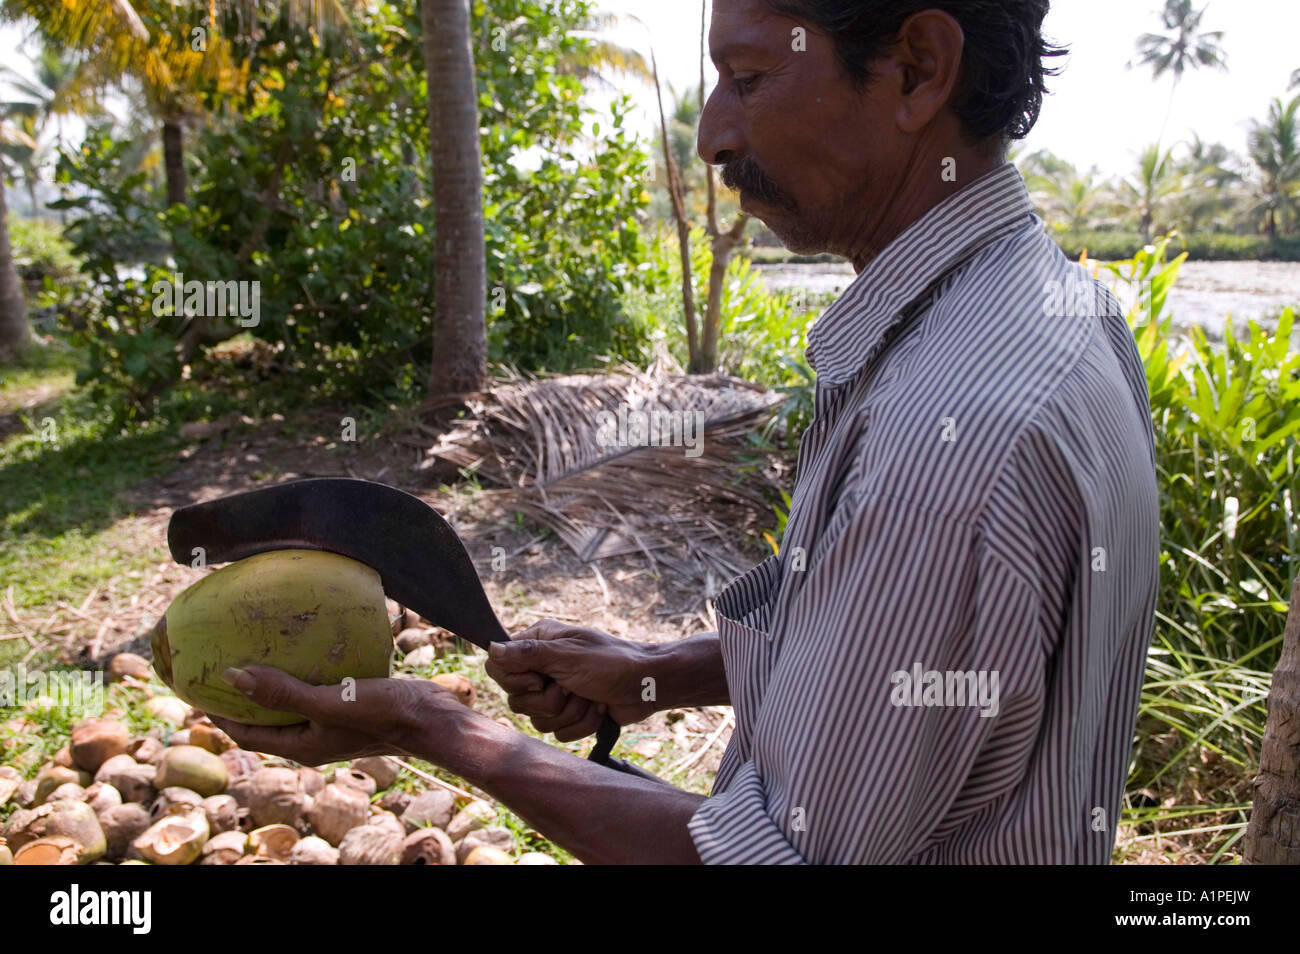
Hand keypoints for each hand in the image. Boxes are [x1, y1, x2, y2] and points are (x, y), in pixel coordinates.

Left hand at [206, 666, 458, 765]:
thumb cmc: (381, 715)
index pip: (244, 731)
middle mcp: (312, 734)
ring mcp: (332, 719)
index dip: (217, 712)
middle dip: (241, 692)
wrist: (433, 718)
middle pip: (264, 715)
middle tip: (220, 658)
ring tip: (256, 645)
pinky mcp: (351, 701)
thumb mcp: (329, 702)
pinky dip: (305, 666)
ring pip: (291, 699)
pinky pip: (317, 684)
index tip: (195, 685)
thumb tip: (232, 676)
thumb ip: (283, 692)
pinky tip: (305, 640)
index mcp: (300, 745)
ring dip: (273, 677)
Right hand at [485, 620, 658, 741]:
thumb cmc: (613, 663)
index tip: (541, 678)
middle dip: (551, 701)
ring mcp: (555, 693)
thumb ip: (528, 654)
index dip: (516, 681)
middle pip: (517, 700)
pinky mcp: (569, 715)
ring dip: (570, 712)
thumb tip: (491, 648)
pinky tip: (598, 709)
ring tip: (590, 696)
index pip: (497, 667)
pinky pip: (558, 734)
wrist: (649, 686)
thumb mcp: (569, 656)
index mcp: (538, 644)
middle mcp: (542, 668)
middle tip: (572, 685)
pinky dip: (582, 724)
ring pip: (538, 721)